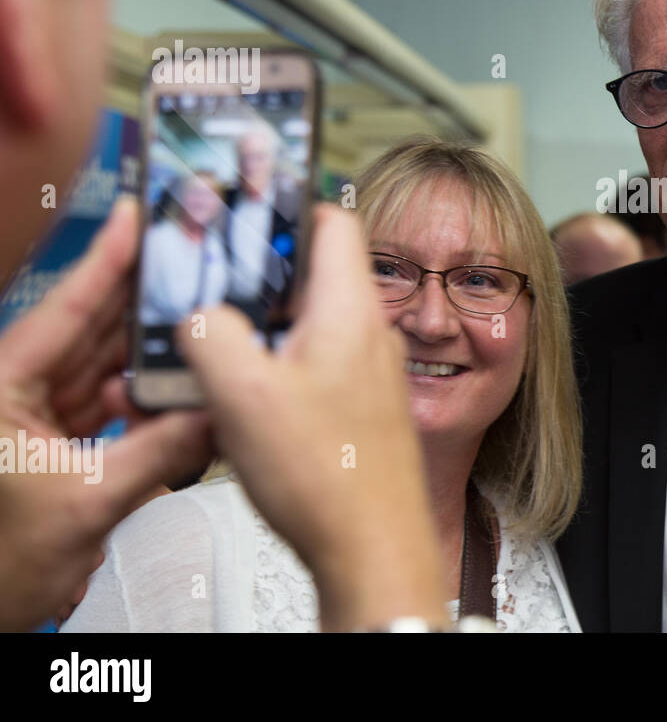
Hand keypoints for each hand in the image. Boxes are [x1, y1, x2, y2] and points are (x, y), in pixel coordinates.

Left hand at [0, 198, 212, 630]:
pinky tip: (179, 396)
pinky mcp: (53, 443)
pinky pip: (108, 405)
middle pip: (90, 332)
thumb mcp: (86, 503)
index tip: (138, 217)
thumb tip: (218, 417)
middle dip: (142, 307)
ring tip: (197, 337)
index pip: (64, 311)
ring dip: (148, 361)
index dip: (106, 262)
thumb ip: (160, 452)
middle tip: (189, 268)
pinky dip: (143, 402)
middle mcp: (13, 392)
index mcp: (0, 388)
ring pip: (103, 368)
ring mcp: (32, 417)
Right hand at [179, 204, 445, 630]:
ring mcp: (371, 374)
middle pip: (316, 276)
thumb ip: (211, 335)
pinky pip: (321, 368)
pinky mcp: (364, 412)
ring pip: (314, 325)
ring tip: (224, 351)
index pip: (332, 222)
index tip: (250, 210)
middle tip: (218, 289)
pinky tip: (253, 401)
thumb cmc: (328, 477)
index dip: (289, 208)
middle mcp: (369, 335)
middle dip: (263, 279)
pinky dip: (285, 370)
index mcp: (349, 310)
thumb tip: (202, 316)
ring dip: (269, 330)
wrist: (374, 549)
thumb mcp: (242, 393)